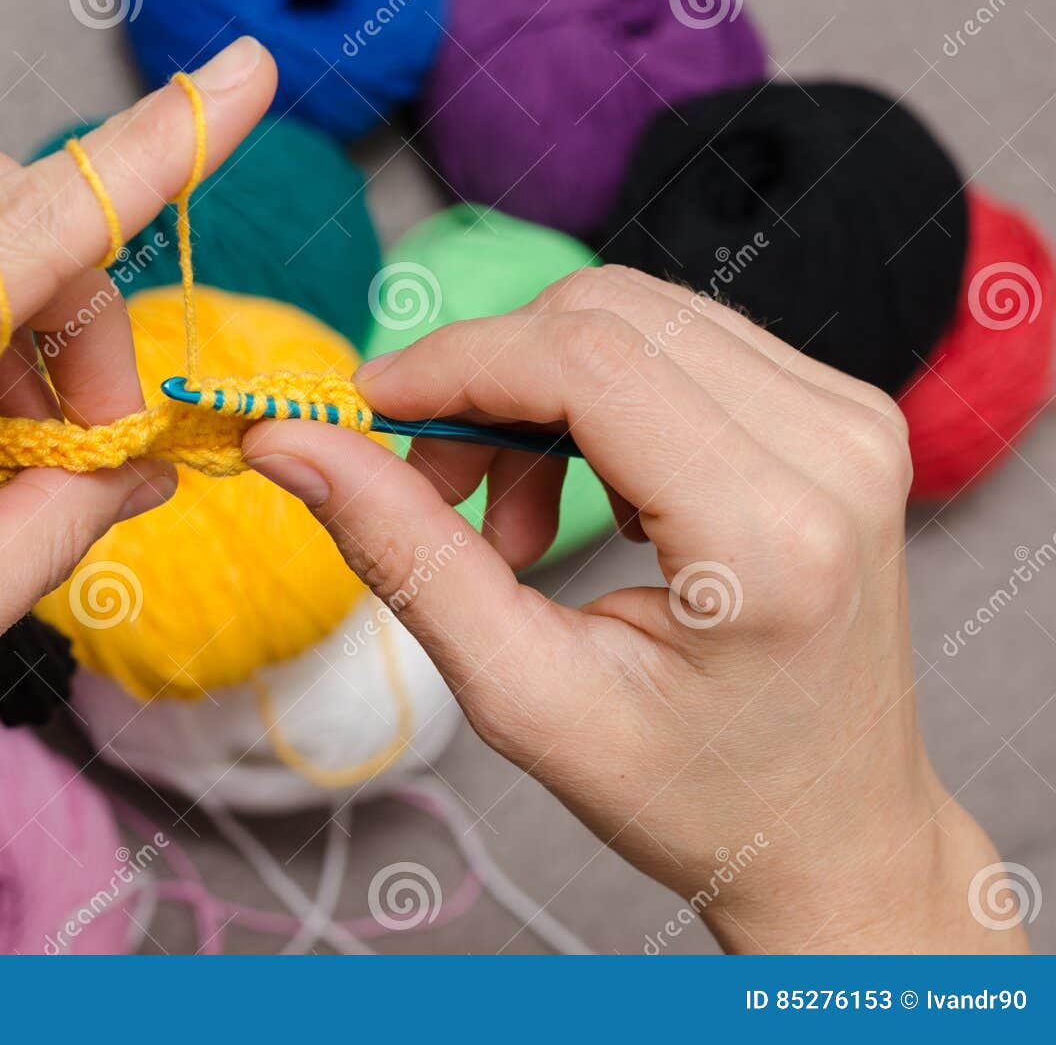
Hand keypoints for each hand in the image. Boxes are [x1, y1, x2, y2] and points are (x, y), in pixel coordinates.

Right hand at [246, 264, 1026, 952]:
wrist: (832, 832)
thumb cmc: (688, 793)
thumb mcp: (523, 696)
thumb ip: (405, 554)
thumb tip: (291, 443)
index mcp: (771, 535)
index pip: (587, 360)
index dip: (452, 363)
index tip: (362, 411)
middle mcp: (834, 451)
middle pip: (606, 315)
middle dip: (486, 382)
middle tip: (437, 493)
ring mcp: (855, 421)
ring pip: (638, 315)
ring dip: (537, 393)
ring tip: (512, 523)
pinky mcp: (842, 414)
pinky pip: (680, 343)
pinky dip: (595, 400)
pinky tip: (584, 502)